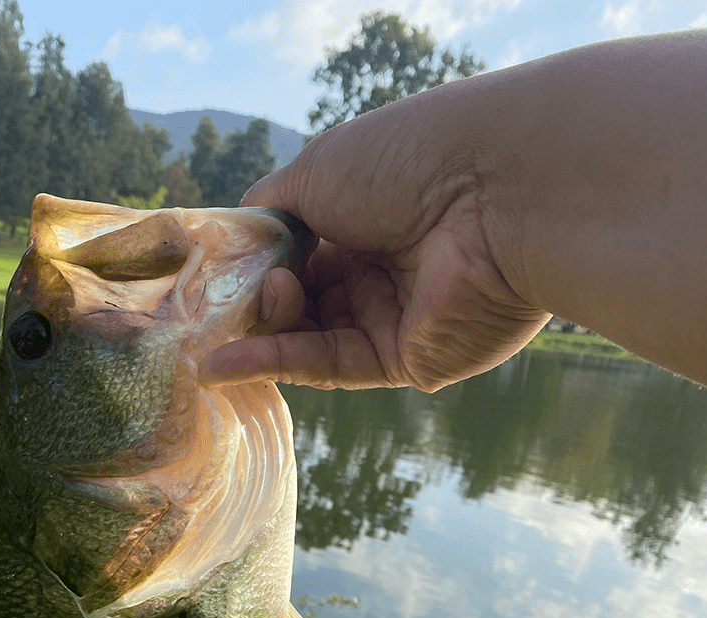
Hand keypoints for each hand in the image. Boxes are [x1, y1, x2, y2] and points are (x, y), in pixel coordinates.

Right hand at [201, 97, 548, 392]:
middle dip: (255, 299)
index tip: (212, 273)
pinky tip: (224, 362)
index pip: (296, 248)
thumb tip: (233, 241)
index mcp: (367, 212)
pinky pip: (329, 367)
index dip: (253, 262)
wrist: (493, 195)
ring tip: (225, 325)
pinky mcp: (405, 361)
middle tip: (224, 300)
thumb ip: (269, 210)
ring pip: (307, 336)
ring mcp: (393, 316)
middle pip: (299, 298)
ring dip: (261, 330)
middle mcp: (381, 266)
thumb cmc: (408, 162)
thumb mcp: (317, 171)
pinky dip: (274, 363)